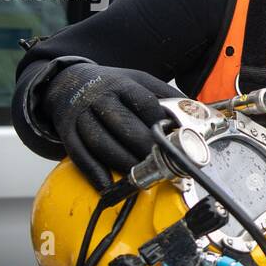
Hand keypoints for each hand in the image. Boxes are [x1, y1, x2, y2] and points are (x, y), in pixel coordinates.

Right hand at [42, 62, 180, 190]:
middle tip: (162, 163)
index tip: (175, 139)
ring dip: (121, 161)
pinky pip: (78, 153)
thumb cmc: (113, 87)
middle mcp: (101, 98)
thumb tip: (198, 110)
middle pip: (122, 124)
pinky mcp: (67, 131)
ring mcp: (81, 115)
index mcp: (123, 84)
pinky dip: (92, 171)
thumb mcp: (138, 80)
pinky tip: (107, 184)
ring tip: (140, 176)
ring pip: (100, 141)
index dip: (160, 122)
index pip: (144, 103)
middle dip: (144, 146)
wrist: (67, 82)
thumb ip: (166, 95)